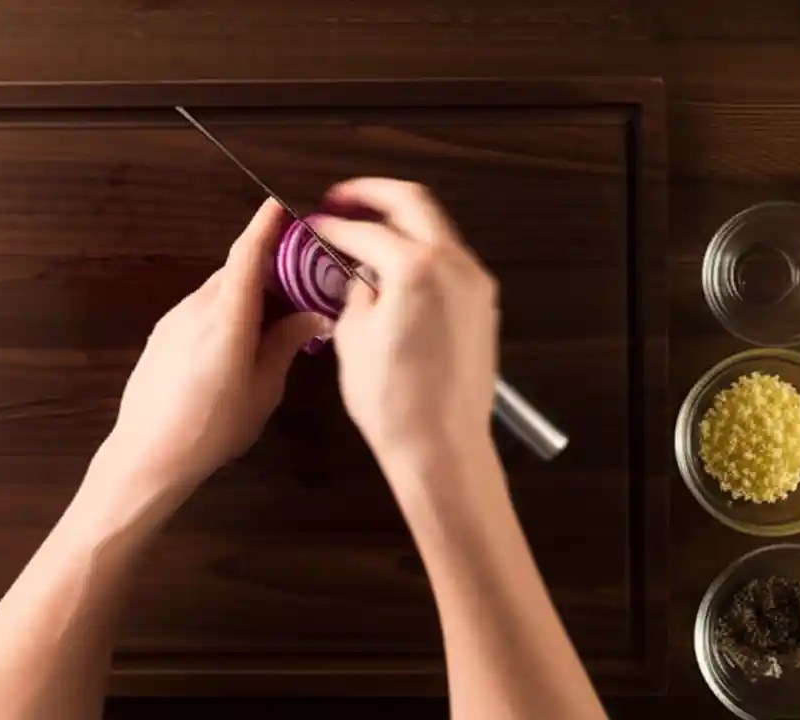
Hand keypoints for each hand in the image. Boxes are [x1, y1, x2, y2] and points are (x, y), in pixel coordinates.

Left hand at [94, 200, 329, 505]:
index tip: (281, 203)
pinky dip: (225, 311)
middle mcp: (197, 309)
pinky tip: (239, 342)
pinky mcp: (162, 335)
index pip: (247, 254)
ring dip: (247, 293)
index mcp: (227, 319)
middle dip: (268, 267)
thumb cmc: (212, 429)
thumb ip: (286, 345)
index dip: (265, 224)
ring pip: (218, 291)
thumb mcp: (262, 390)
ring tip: (275, 320)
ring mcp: (174, 320)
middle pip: (235, 270)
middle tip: (301, 280)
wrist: (147, 456)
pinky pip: (200, 310)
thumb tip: (314, 315)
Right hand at [314, 178, 499, 466]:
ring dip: (401, 220)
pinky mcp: (483, 304)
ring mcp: (475, 283)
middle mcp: (454, 265)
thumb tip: (359, 272)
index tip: (315, 225)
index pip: (365, 229)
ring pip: (437, 227)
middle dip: (373, 195)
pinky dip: (421, 249)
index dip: (333, 225)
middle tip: (342, 199)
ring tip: (365, 230)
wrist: (442, 446)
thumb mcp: (352, 337)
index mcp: (415, 267)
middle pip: (414, 202)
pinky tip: (395, 266)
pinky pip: (450, 258)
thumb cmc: (393, 402)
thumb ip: (355, 290)